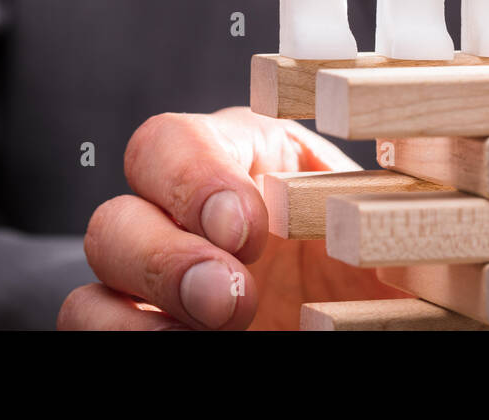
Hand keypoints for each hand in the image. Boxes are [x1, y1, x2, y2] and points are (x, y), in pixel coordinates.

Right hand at [58, 108, 401, 330]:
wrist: (375, 323)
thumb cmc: (382, 279)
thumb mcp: (389, 235)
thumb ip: (378, 209)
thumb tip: (393, 187)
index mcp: (243, 160)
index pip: (175, 142)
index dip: (195, 178)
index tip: (245, 228)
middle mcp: (185, 209)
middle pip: (119, 211)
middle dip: (167, 257)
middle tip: (230, 300)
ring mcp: (157, 272)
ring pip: (98, 269)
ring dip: (142, 301)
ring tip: (215, 331)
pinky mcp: (148, 322)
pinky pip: (96, 320)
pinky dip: (125, 334)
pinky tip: (190, 346)